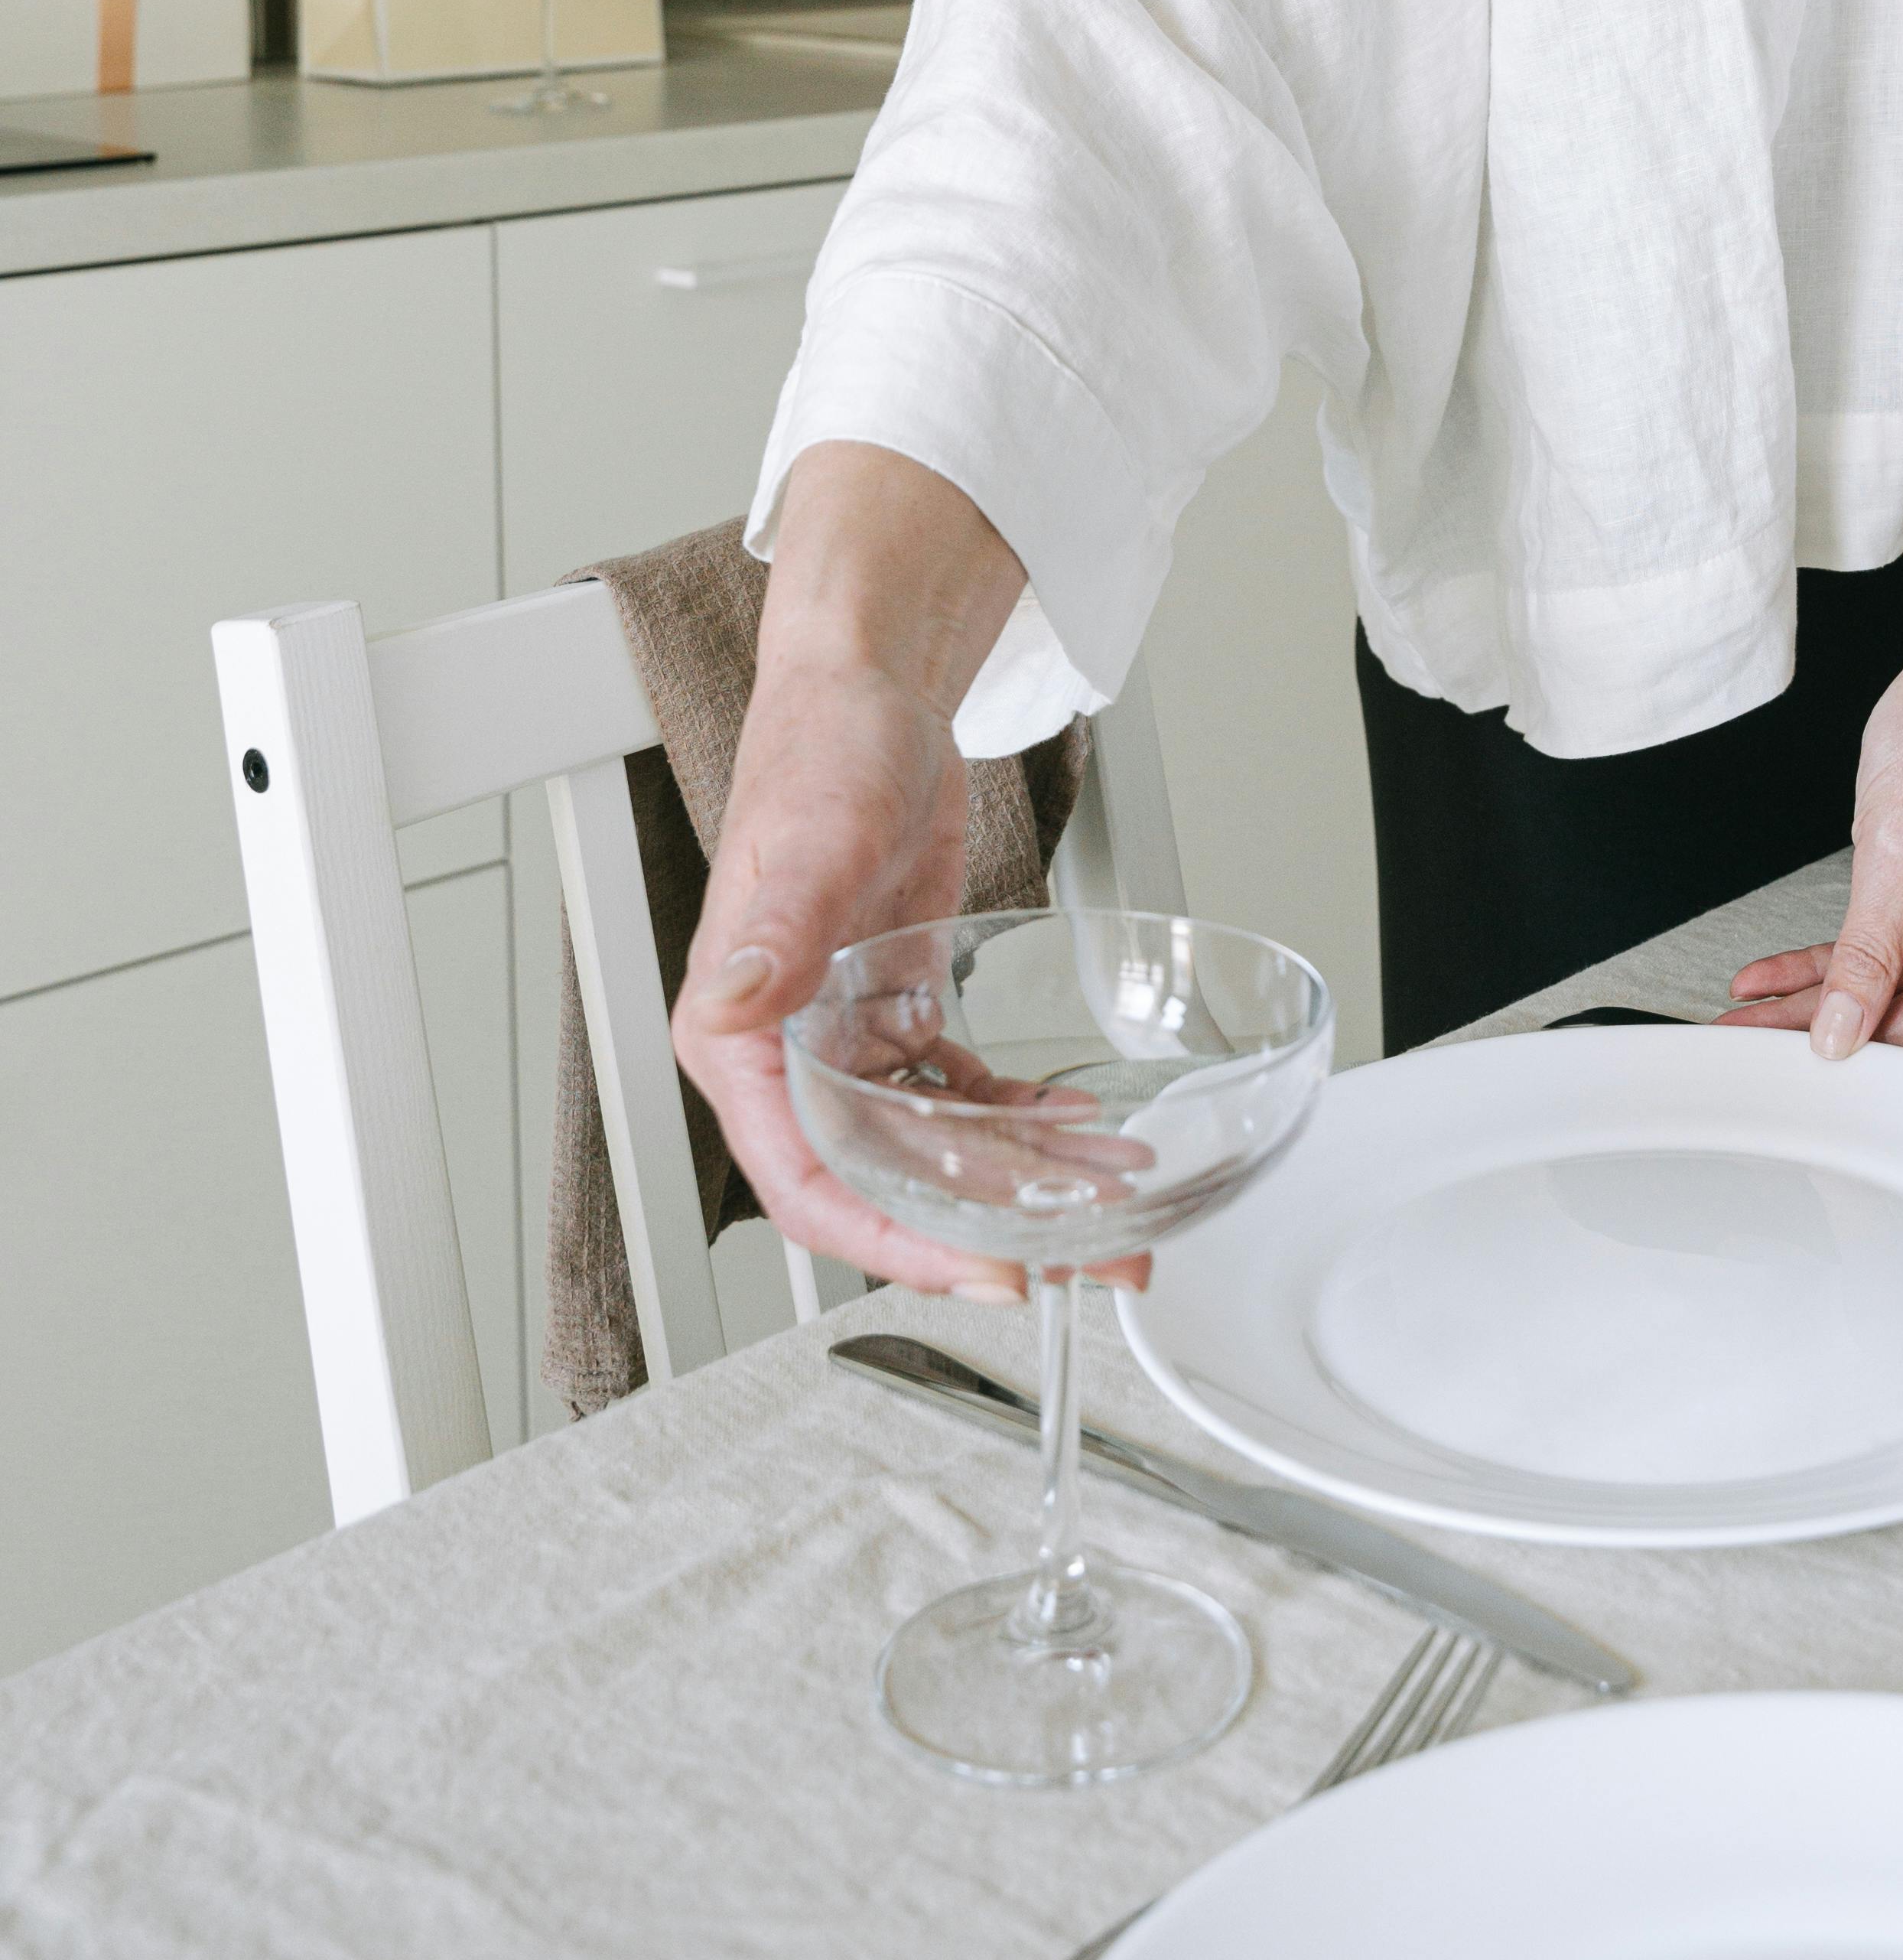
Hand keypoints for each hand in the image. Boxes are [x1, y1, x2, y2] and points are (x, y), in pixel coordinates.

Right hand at [673, 636, 1032, 1291]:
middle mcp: (790, 1056)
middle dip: (983, 1235)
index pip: (814, 1184)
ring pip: (931, 1151)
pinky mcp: (898, 1010)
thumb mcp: (808, 841)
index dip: (898, 1242)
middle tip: (1083, 1258)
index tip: (983, 1269)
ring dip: (1015, 1187)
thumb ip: (774, 935)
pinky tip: (1077, 1131)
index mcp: (741, 1041)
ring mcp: (849, 1039)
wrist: (869, 690)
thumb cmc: (818, 747)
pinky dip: (1017, 1122)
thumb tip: (733, 1006)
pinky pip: (958, 1094)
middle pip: (885, 1185)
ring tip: (1111, 1211)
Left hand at [1718, 392, 1902, 1073]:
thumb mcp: (1896, 854)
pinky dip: (1823, 965)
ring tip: (1739, 1025)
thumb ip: (1868, 957)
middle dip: (1830, 1047)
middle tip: (1750, 1060)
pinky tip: (1766, 980)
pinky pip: (1876, 954)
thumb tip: (1841, 1037)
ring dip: (1812, 1007)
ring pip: (1884, 997)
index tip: (1840, 1118)